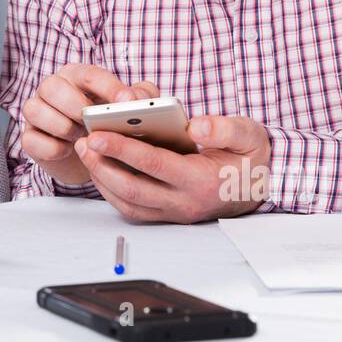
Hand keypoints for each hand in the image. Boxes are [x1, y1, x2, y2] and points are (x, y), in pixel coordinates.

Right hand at [20, 63, 160, 185]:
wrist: (92, 157)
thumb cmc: (108, 124)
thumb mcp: (128, 109)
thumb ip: (139, 97)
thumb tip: (138, 98)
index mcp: (77, 76)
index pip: (89, 74)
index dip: (109, 87)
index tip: (126, 102)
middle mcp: (52, 89)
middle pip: (52, 86)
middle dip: (75, 105)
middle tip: (92, 123)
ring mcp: (37, 112)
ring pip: (34, 110)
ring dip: (62, 126)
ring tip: (81, 138)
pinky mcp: (29, 137)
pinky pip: (31, 139)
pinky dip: (52, 148)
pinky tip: (68, 151)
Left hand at [73, 114, 271, 222]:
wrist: (257, 187)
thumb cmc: (248, 157)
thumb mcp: (248, 135)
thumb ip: (225, 128)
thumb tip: (196, 126)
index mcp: (202, 181)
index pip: (155, 165)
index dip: (123, 149)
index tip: (98, 134)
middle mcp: (185, 202)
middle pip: (133, 187)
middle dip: (103, 165)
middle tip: (83, 141)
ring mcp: (174, 212)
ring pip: (128, 202)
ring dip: (102, 178)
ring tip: (85, 151)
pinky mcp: (166, 215)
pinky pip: (131, 207)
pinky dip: (111, 190)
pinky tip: (99, 168)